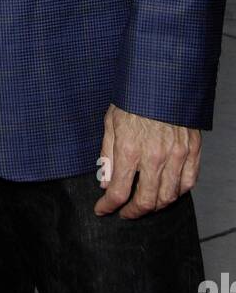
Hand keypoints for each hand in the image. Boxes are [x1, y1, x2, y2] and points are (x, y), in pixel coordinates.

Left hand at [95, 103, 200, 218]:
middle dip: (132, 212)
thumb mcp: (110, 122)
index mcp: (130, 150)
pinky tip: (167, 191)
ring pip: (168, 197)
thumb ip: (108, 155)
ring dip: (155, 206)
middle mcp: (154, 157)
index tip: (102, 209)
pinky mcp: (192, 151)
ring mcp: (176, 155)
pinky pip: (188, 183)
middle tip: (125, 212)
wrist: (161, 79)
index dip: (107, 206)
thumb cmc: (133, 99)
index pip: (118, 192)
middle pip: (146, 201)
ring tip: (145, 204)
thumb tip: (105, 183)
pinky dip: (178, 193)